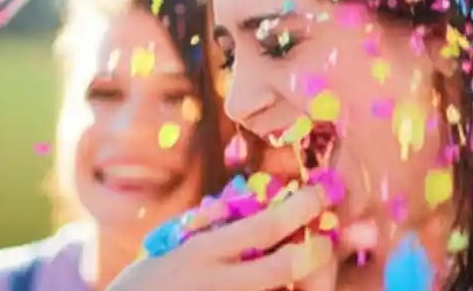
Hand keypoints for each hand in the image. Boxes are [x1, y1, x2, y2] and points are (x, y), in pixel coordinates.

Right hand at [107, 185, 336, 290]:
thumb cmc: (146, 283)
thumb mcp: (170, 246)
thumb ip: (212, 224)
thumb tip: (258, 196)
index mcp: (199, 254)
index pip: (261, 227)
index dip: (299, 208)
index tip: (320, 192)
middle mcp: (214, 284)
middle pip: (281, 267)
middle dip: (315, 251)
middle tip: (325, 240)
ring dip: (300, 283)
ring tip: (305, 268)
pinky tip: (284, 286)